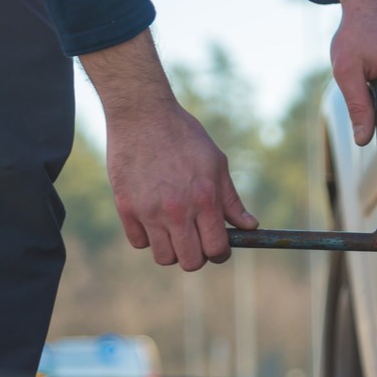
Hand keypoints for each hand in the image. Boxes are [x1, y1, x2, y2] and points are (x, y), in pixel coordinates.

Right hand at [81, 31, 256, 270]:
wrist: (142, 114)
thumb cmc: (183, 135)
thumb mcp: (216, 163)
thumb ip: (231, 200)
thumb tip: (250, 227)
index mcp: (205, 200)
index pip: (216, 249)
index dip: (219, 253)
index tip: (216, 246)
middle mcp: (177, 210)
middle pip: (191, 262)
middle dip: (196, 255)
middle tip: (194, 239)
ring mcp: (149, 211)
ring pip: (164, 257)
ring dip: (171, 249)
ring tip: (172, 229)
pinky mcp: (125, 207)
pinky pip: (138, 242)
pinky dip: (146, 237)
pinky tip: (151, 219)